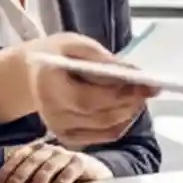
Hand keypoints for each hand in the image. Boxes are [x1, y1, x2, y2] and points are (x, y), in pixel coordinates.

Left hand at [0, 141, 112, 182]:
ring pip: (49, 164)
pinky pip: (71, 168)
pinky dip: (62, 179)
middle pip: (30, 161)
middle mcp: (49, 150)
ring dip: (38, 179)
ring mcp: (65, 154)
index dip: (4, 174)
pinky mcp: (81, 161)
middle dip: (17, 178)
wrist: (93, 174)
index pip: (16, 159)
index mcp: (35, 152)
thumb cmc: (61, 178)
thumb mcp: (41, 180)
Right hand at [23, 33, 156, 146]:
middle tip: (151, 88)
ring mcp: (60, 130)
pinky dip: (122, 123)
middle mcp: (52, 115)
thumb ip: (101, 57)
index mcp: (49, 88)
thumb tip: (132, 70)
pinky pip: (104, 135)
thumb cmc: (55, 55)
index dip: (119, 93)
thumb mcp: (74, 44)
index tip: (144, 81)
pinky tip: (129, 107)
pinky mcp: (69, 138)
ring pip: (106, 128)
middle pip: (101, 116)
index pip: (87, 99)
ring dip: (130, 112)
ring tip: (143, 94)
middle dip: (130, 102)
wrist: (30, 75)